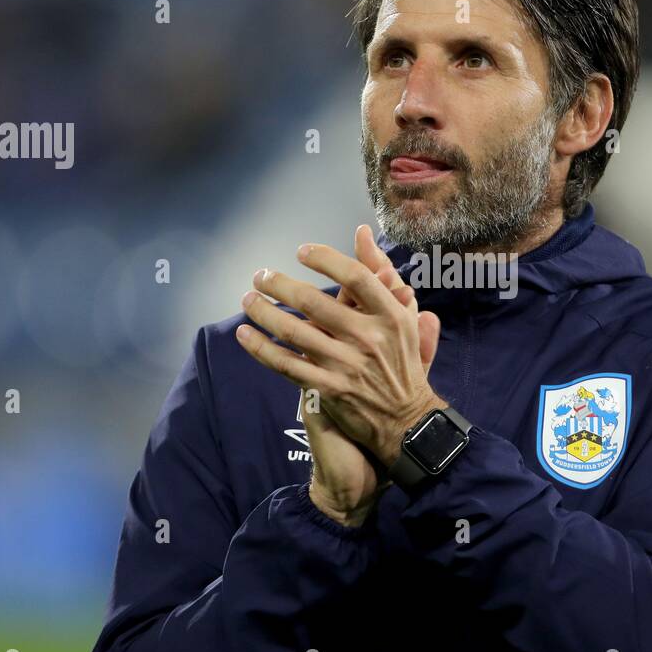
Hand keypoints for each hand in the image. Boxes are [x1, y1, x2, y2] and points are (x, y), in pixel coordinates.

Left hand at [236, 227, 444, 470]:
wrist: (405, 419)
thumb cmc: (403, 360)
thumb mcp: (404, 315)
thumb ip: (382, 274)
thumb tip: (361, 232)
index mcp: (391, 316)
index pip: (355, 277)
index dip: (325, 260)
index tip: (301, 252)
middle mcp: (368, 338)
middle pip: (315, 301)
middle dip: (280, 285)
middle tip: (260, 275)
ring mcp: (346, 365)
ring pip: (295, 332)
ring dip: (265, 313)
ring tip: (248, 299)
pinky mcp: (328, 389)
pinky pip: (287, 365)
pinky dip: (262, 349)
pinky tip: (245, 334)